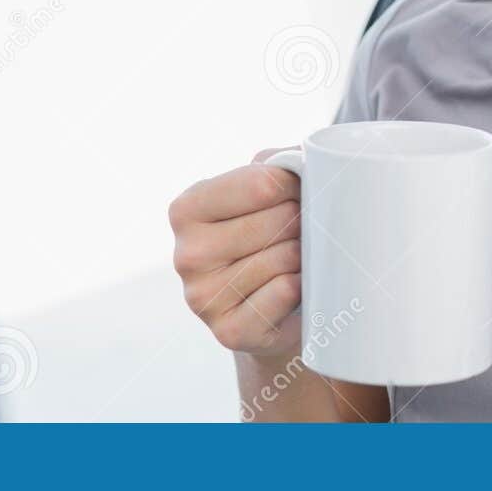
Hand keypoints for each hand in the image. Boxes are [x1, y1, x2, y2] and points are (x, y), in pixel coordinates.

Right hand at [168, 148, 302, 359]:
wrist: (269, 305)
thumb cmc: (269, 232)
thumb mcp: (266, 186)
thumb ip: (279, 162)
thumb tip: (304, 159)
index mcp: (187, 209)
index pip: (262, 184)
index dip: (295, 186)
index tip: (298, 194)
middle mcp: (186, 254)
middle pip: (276, 222)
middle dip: (302, 223)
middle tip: (301, 231)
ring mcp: (202, 297)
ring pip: (284, 259)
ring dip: (305, 257)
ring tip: (297, 259)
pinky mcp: (228, 331)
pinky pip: (284, 294)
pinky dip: (301, 288)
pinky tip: (295, 287)